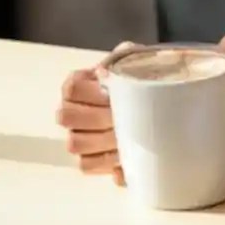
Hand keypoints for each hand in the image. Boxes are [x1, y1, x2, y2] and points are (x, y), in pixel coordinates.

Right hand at [56, 42, 135, 185]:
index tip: (114, 95)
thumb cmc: (141, 80)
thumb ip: (122, 58)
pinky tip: (127, 156)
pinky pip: (86, 166)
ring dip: (102, 141)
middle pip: (66, 117)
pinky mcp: (90, 161)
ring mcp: (78, 137)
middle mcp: (71, 112)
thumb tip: (104, 74)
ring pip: (74, 143)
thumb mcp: (135, 61)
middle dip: (97, 118)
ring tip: (127, 137)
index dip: (92, 93)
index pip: (71, 89)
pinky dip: (107, 164)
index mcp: (78, 86)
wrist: (158, 105)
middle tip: (123, 119)